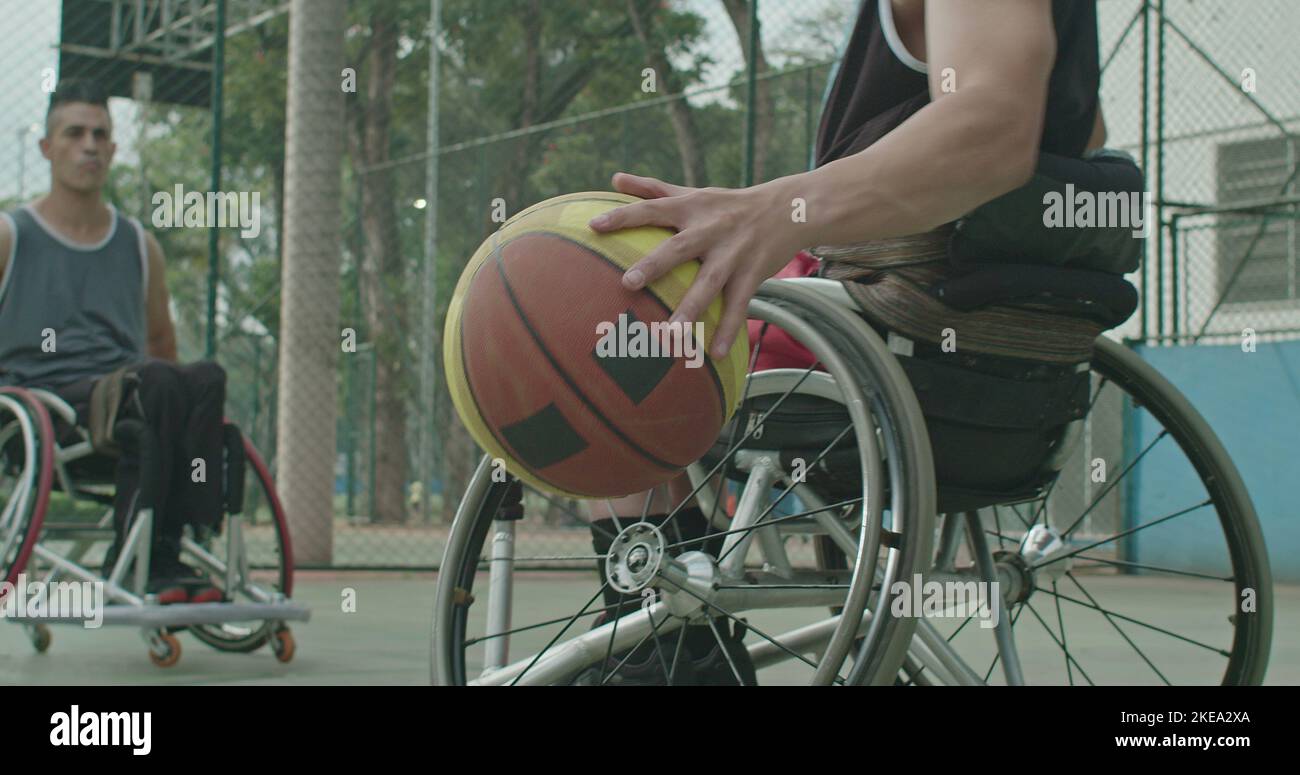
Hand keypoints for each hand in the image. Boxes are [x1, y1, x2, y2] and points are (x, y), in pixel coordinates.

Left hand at [588, 172, 802, 359]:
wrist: (788, 208)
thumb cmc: (729, 205)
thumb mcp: (694, 193)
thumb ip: (653, 189)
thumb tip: (614, 178)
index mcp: (692, 208)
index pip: (652, 209)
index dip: (623, 216)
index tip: (594, 227)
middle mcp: (711, 229)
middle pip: (679, 247)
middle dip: (655, 264)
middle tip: (628, 283)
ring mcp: (733, 253)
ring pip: (710, 283)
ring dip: (692, 308)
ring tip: (672, 336)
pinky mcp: (753, 274)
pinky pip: (739, 305)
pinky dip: (728, 329)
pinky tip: (714, 355)